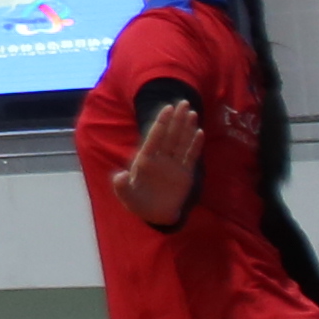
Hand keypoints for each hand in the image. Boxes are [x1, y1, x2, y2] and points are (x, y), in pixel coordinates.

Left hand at [111, 102, 202, 225]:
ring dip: (187, 128)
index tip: (167, 108)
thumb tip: (119, 176)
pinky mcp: (185, 174)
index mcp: (145, 160)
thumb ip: (122, 187)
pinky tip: (199, 133)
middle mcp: (160, 159)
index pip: (154, 138)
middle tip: (183, 102)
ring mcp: (173, 165)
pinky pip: (190, 156)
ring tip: (192, 113)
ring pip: (181, 142)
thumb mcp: (127, 196)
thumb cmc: (138, 202)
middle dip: (176, 120)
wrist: (156, 215)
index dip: (161, 123)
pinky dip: (195, 145)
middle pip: (169, 135)